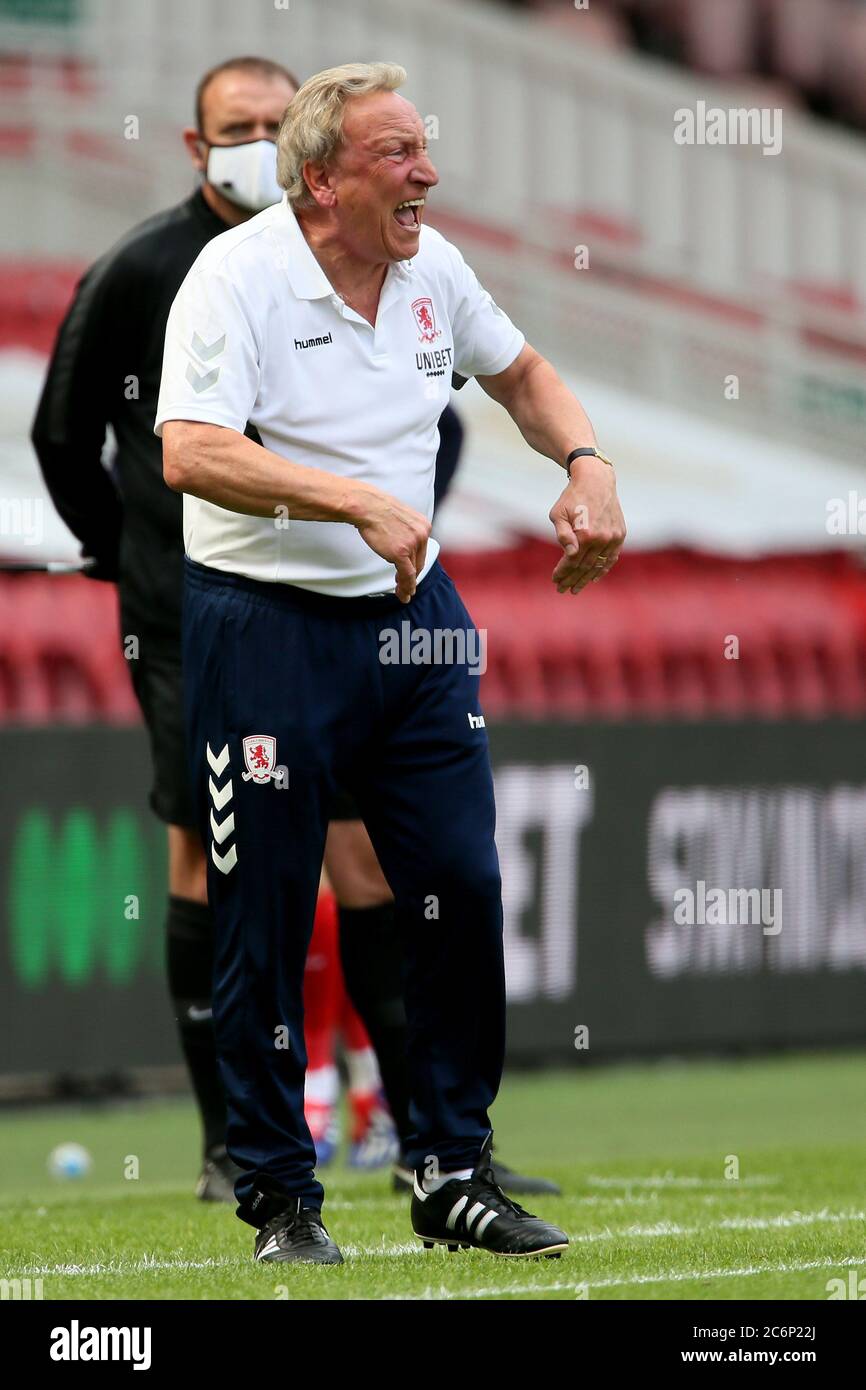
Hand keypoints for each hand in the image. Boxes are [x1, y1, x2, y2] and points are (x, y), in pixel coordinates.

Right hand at [353, 487, 430, 602]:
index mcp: (423, 525)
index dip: (416, 563)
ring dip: (408, 584)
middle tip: (406, 586)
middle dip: (413, 576)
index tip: (411, 572)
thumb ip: (406, 530)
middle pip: (419, 561)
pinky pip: (407, 575)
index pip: (422, 550)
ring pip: (413, 570)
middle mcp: (422, 534)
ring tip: (403, 594)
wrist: (366, 506)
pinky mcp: (401, 553)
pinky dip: (406, 586)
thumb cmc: (377, 509)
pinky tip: (403, 594)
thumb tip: (402, 541)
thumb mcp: (400, 517)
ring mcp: (412, 544)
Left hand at [548, 457, 625, 594]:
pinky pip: (611, 557)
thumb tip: (570, 554)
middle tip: (563, 589)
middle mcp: (601, 538)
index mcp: (585, 534)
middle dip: (572, 579)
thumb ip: (563, 535)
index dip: (562, 573)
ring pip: (599, 565)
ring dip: (586, 578)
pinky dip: (603, 569)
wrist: (596, 481)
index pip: (572, 562)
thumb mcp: (559, 514)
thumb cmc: (572, 497)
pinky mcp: (620, 534)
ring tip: (576, 588)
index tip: (555, 581)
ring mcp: (613, 537)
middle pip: (584, 566)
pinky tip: (594, 578)